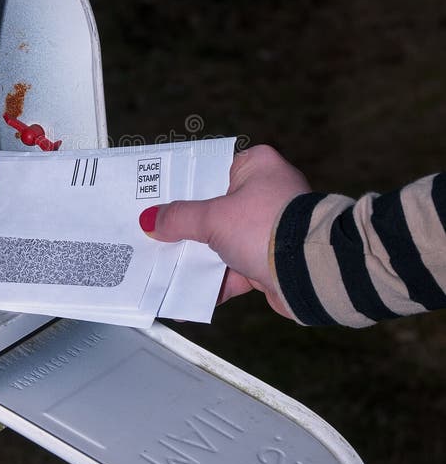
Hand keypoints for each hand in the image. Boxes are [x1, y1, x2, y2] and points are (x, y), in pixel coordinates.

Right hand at [139, 144, 310, 318]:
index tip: (155, 195)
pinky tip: (186, 296)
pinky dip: (214, 283)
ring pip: (222, 242)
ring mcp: (268, 227)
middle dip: (185, 227)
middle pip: (212, 209)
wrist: (313, 274)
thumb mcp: (214, 219)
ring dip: (197, 258)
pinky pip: (234, 269)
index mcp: (256, 167)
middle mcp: (264, 193)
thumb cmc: (269, 228)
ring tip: (163, 267)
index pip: (209, 170)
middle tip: (153, 233)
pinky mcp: (270, 260)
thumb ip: (180, 218)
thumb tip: (152, 220)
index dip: (181, 185)